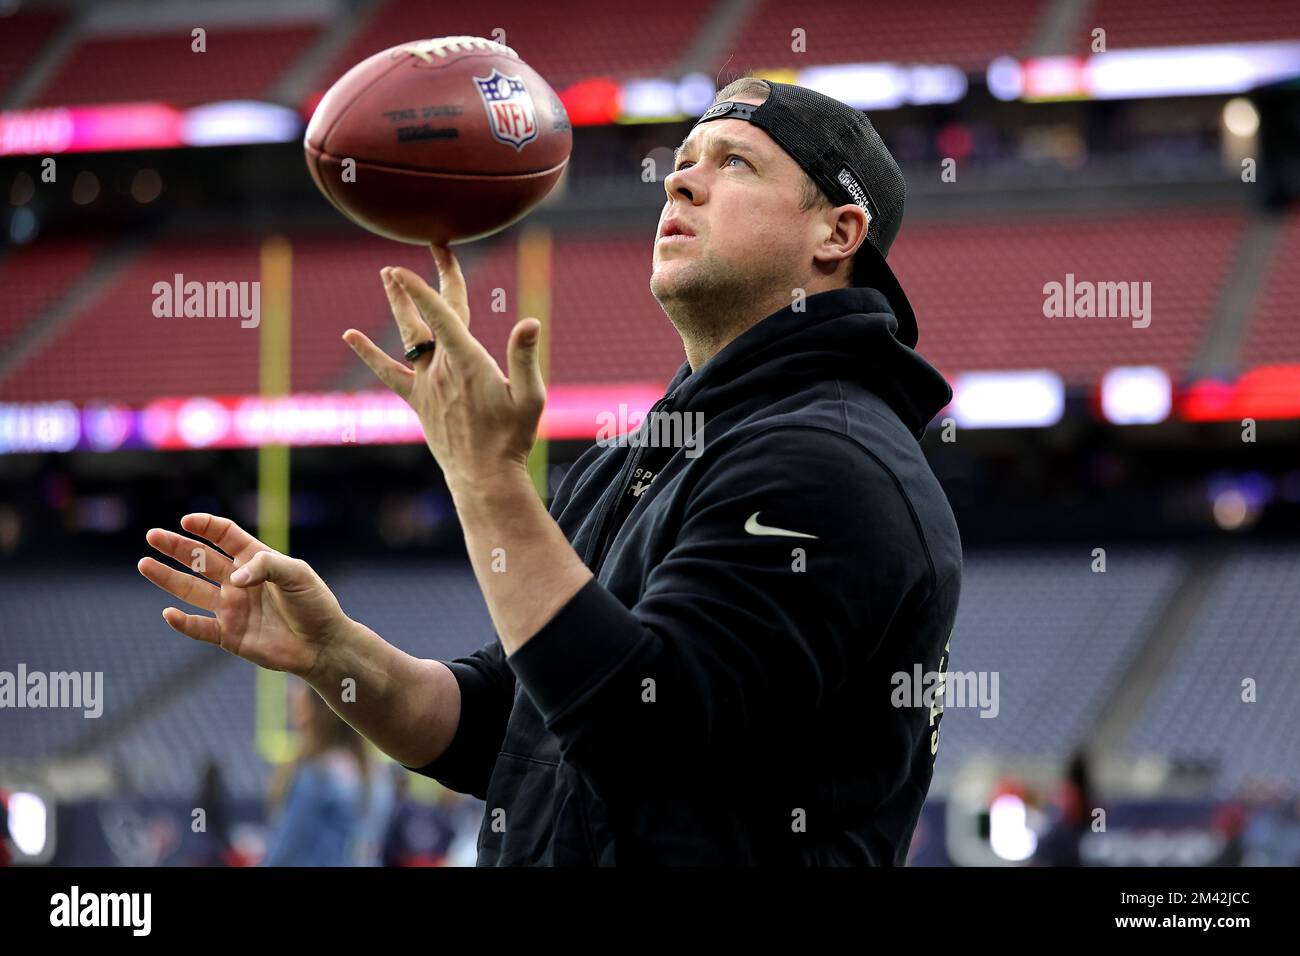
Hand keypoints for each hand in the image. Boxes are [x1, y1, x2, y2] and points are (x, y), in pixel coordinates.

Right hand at [137, 513, 349, 679]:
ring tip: (144, 563)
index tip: (187, 521)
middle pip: (201, 559)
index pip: (225, 536)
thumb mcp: (297, 574)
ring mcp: (231, 608)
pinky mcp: (229, 635)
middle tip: (153, 536)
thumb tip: (233, 578)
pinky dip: (183, 623)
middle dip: (177, 547)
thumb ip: (266, 566)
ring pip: (192, 590)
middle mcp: (238, 581)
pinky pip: (200, 628)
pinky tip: (168, 613)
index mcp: (256, 559)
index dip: (206, 526)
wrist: (323, 644)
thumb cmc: (314, 604)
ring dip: (168, 578)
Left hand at [342, 244, 545, 492]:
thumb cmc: (511, 437)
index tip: (430, 254)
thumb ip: (524, 357)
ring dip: (398, 305)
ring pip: (408, 336)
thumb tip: (528, 322)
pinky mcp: (419, 401)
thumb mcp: (529, 397)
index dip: (431, 283)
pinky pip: (390, 373)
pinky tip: (349, 335)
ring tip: (386, 276)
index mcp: (469, 361)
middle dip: (426, 282)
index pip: (446, 313)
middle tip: (428, 251)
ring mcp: (427, 384)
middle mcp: (442, 368)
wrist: (483, 476)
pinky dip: (369, 353)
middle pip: (433, 316)